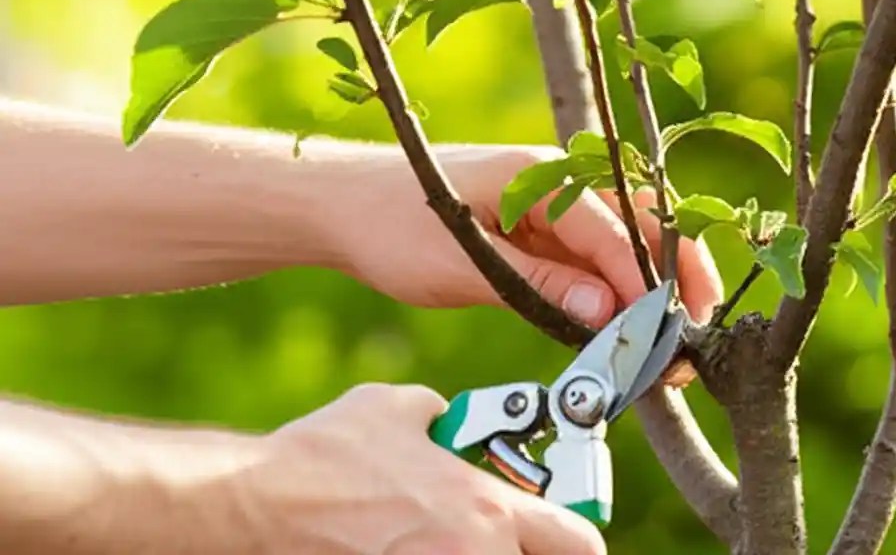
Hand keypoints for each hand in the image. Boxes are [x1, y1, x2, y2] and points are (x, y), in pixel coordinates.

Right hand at [243, 383, 605, 554]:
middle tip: (509, 536)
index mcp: (488, 510)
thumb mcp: (401, 408)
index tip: (567, 532)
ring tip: (447, 538)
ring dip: (485, 554)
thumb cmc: (328, 453)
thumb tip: (454, 425)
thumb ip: (447, 419)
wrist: (261, 502)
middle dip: (529, 553)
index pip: (580, 543)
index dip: (579, 539)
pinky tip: (408, 544)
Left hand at [325, 144, 722, 327]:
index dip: (644, 285)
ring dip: (656, 280)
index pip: (611, 231)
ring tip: (679, 333)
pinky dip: (619, 287)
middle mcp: (555, 177)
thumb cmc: (389, 224)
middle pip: (642, 218)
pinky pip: (593, 254)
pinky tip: (632, 324)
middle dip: (680, 269)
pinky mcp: (540, 224)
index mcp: (538, 173)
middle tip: (702, 325)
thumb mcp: (461, 265)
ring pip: (626, 235)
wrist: (339, 203)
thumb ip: (539, 286)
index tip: (668, 330)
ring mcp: (551, 199)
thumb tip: (607, 315)